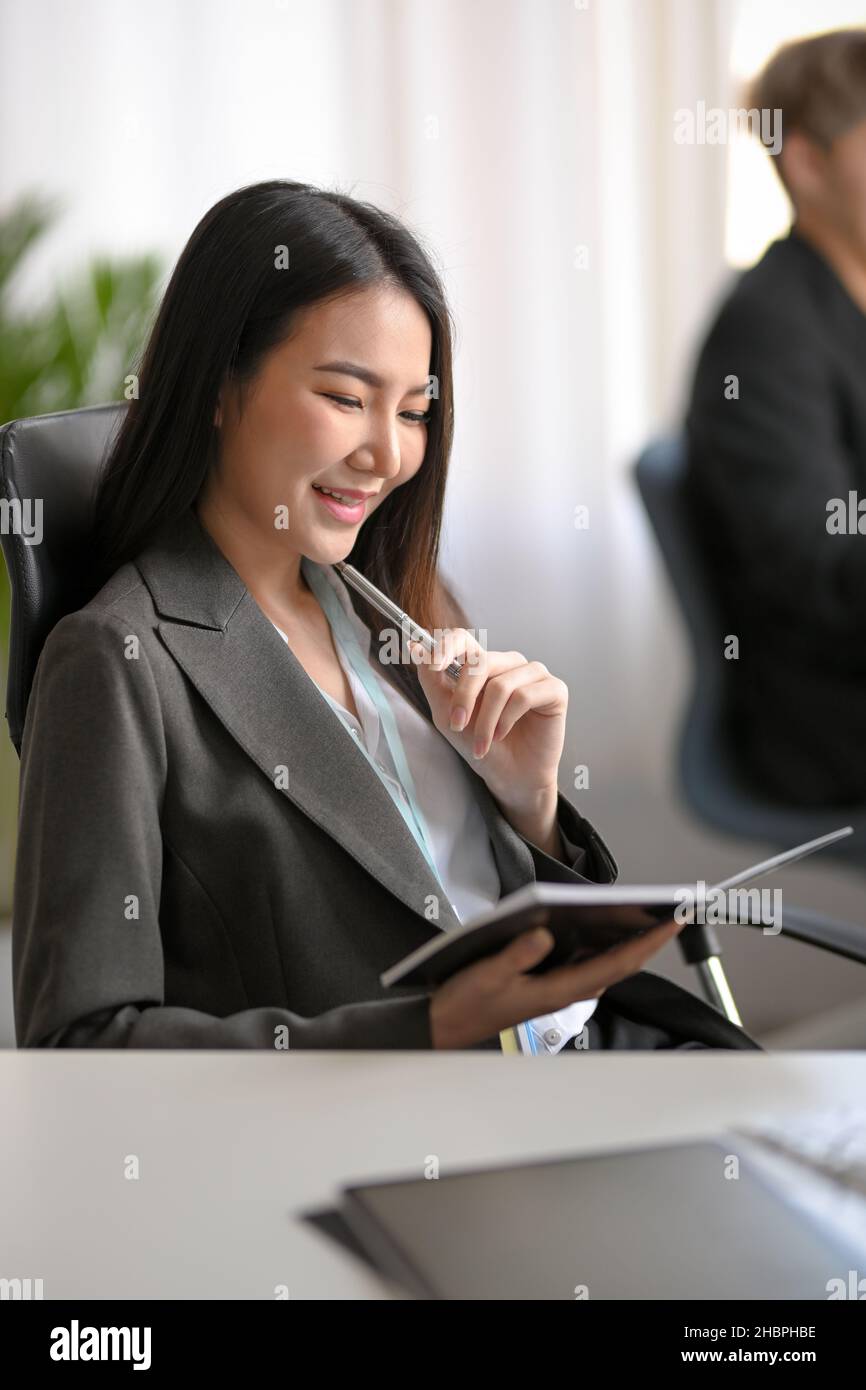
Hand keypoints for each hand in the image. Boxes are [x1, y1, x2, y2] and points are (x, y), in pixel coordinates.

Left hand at [408, 630, 566, 812]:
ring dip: (485, 720)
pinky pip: (524, 695)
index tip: (433, 665)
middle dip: (463, 696)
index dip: (446, 646)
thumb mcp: (446, 713)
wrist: (509, 776)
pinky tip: (503, 734)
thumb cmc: (481, 744)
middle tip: (457, 724)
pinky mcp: (554, 689)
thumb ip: (432, 680)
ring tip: (483, 742)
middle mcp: (509, 664)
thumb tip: (416, 647)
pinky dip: (507, 720)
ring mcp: (533, 674)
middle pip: (481, 662)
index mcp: (483, 665)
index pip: (464, 639)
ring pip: (501, 684)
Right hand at [429, 911, 685, 1048]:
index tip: (674, 921)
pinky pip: (587, 961)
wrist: (446, 1025)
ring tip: (650, 915)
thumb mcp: (488, 974)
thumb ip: (517, 955)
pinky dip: (604, 944)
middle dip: (649, 939)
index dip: (649, 942)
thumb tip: (545, 933)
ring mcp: (559, 987)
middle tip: (674, 913)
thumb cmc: (467, 1003)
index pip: (618, 963)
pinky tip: (606, 925)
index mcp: (560, 989)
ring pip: (606, 962)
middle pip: (620, 962)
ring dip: (629, 941)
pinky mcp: (548, 982)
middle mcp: (567, 989)